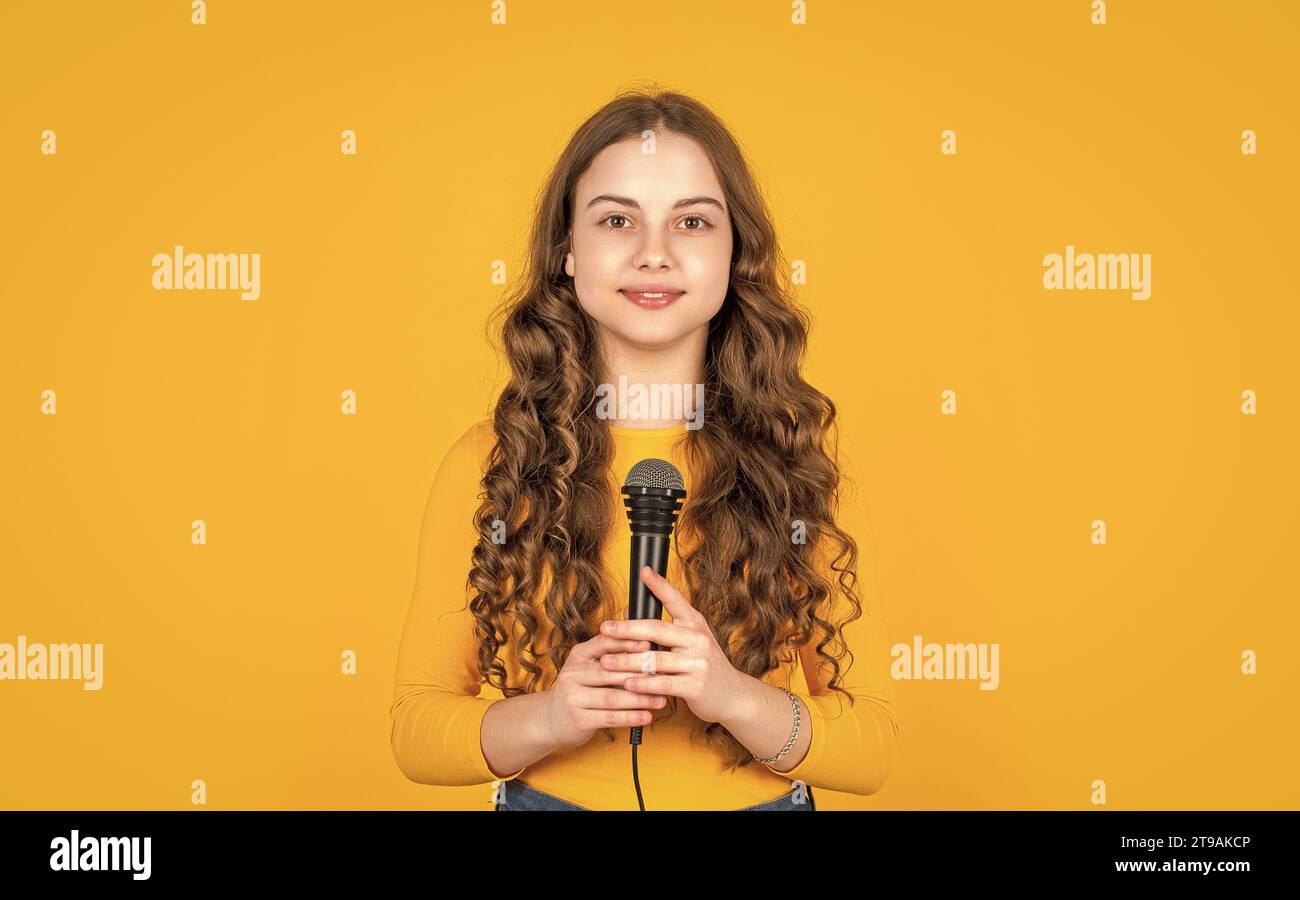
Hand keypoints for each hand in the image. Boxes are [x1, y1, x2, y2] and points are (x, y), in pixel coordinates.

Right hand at [540, 632, 668, 748]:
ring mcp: (573, 697)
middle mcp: (573, 673)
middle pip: (610, 671)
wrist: (552, 719)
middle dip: (639, 673)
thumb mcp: (589, 664)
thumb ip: (612, 648)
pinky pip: (609, 717)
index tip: (649, 644)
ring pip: (612, 696)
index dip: (627, 643)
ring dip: (639, 699)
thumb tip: (635, 619)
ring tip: (661, 699)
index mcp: (579, 655)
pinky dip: (630, 718)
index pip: (604, 643)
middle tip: (663, 675)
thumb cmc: (581, 687)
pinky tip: (646, 717)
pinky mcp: (578, 719)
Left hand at [597, 565, 747, 725]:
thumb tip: (627, 610)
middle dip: (626, 629)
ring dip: (626, 661)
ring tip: (605, 662)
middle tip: (604, 628)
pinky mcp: (697, 686)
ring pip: (655, 659)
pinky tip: (627, 684)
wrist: (733, 695)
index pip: (675, 600)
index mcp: (695, 623)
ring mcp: (698, 662)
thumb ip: (660, 628)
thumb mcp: (687, 641)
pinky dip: (643, 684)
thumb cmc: (702, 665)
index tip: (644, 571)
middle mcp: (698, 639)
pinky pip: (663, 684)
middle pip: (656, 629)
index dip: (659, 585)